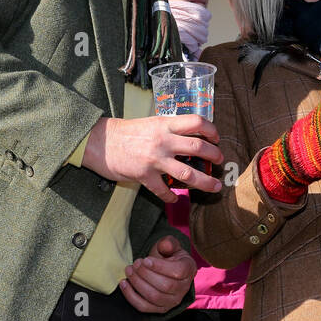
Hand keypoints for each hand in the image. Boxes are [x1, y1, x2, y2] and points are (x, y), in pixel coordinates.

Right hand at [83, 115, 223, 202]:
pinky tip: (175, 199)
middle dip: (214, 156)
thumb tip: (191, 137)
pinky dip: (171, 197)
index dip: (211, 130)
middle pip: (198, 147)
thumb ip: (170, 129)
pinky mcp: (145, 176)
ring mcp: (155, 159)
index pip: (197, 122)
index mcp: (165, 124)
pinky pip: (163, 191)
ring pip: (188, 173)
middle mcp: (163, 141)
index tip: (216, 138)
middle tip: (220, 161)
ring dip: (205, 182)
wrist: (100, 142)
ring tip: (215, 186)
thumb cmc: (126, 132)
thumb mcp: (151, 123)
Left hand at [119, 234, 195, 312]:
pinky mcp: (160, 309)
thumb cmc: (168, 256)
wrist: (166, 270)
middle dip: (146, 274)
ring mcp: (173, 301)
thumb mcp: (170, 245)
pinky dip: (131, 296)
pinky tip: (124, 283)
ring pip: (154, 297)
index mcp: (189, 270)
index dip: (160, 266)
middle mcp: (184, 288)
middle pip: (165, 285)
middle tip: (135, 264)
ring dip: (137, 284)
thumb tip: (166, 245)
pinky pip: (144, 307)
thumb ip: (168, 243)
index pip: (177, 272)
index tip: (145, 259)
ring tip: (129, 271)